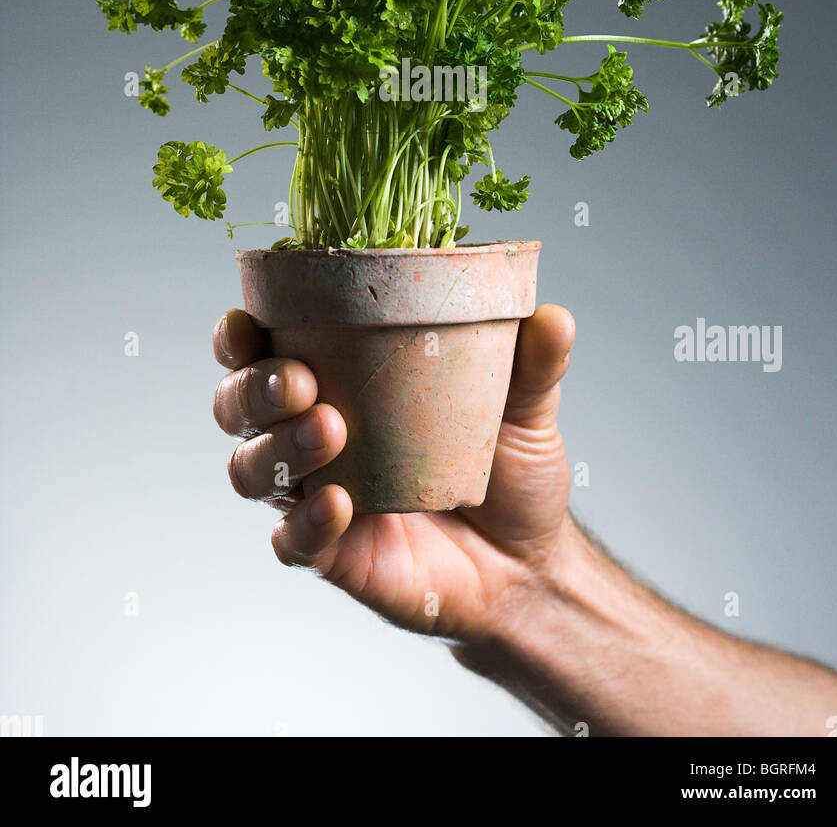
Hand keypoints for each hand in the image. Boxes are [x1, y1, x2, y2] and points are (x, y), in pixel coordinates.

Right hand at [212, 304, 575, 642]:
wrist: (528, 564)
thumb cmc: (508, 470)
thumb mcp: (526, 407)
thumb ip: (534, 361)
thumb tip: (554, 316)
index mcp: (338, 377)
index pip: (262, 345)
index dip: (239, 332)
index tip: (249, 320)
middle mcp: (309, 431)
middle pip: (238, 404)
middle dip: (254, 387)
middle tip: (302, 380)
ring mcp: (313, 495)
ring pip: (250, 468)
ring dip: (278, 446)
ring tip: (330, 431)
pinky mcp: (331, 554)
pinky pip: (292, 541)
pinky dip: (306, 522)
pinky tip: (339, 505)